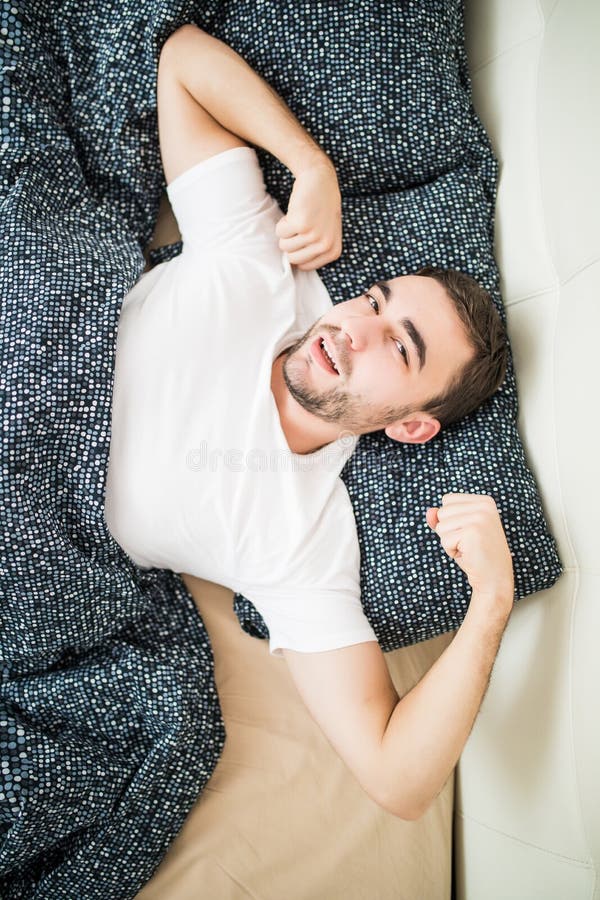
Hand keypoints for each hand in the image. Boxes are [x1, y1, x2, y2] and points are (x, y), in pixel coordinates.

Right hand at [275, 157, 341, 270]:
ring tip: (298, 219)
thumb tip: (293, 269)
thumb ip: (316, 252)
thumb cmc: (322, 208)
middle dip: (290, 244)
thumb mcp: (327, 234)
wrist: (321, 181)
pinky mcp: (300, 224)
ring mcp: (313, 235)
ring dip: (286, 232)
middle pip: (292, 258)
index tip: (304, 238)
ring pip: (284, 246)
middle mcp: (325, 245)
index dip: (298, 252)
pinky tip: (295, 212)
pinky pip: (280, 232)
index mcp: (333, 252)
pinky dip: (282, 222)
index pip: (303, 266)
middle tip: (299, 228)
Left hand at [426, 493, 513, 613]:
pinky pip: (444, 540)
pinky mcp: (472, 532)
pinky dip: (451, 551)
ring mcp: (479, 517)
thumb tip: (429, 512)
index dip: (451, 520)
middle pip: (442, 512)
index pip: (448, 500)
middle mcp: (484, 505)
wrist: (494, 578)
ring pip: (441, 526)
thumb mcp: (458, 531)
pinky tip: (468, 554)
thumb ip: (443, 518)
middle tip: (468, 543)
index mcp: (484, 501)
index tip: (470, 532)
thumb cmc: (475, 554)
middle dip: (449, 531)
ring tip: (468, 548)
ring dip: (449, 542)